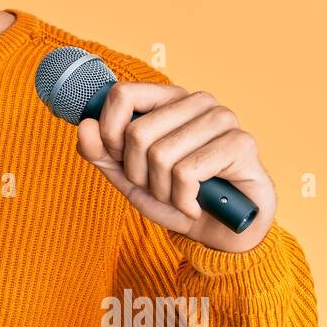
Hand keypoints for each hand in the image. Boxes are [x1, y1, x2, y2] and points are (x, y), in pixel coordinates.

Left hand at [75, 82, 276, 252]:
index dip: (111, 135)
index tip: (123, 160)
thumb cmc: (175, 197)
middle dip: (139, 174)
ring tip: (179, 197)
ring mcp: (222, 118)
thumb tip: (84, 125)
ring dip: (162, 190)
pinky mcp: (241, 143)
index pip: (122, 95)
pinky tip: (196, 205)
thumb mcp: (128, 178)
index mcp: (168, 99)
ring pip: (161, 155)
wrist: (219, 232)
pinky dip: (183, 200)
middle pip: (137, 133)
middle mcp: (196, 101)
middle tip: (159, 187)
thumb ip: (101, 152)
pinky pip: (187, 173)